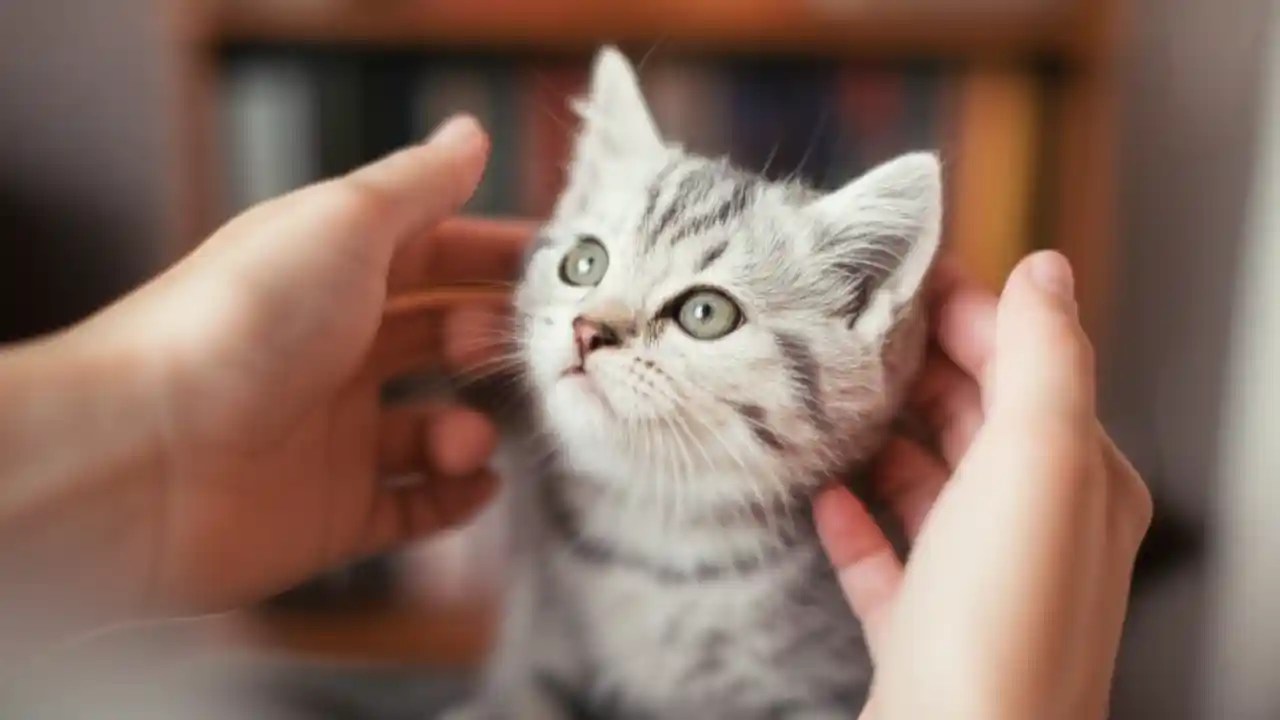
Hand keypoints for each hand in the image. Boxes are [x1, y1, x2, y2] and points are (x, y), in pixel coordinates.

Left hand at [0, 116, 530, 633]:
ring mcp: (333, 435)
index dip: (497, 256)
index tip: (563, 269)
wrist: (143, 456)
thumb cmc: (240, 321)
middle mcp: (334, 349)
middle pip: (442, 339)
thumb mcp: (343, 222)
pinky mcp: (333, 513)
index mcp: (332, 273)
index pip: (435, 254)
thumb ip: (418, 184)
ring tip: (464, 436)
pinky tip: (471, 480)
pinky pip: (416, 507)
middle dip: (493, 342)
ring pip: (437, 427)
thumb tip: (470, 134)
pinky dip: (455, 496)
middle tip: (518, 350)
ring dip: (473, 428)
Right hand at [814, 252, 1152, 719]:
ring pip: (933, 489)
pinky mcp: (921, 635)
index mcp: (1079, 484)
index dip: (969, 311)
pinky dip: (859, 522)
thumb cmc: (1000, 622)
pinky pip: (888, 562)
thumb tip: (1045, 271)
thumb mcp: (1036, 463)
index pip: (1030, 366)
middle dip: (920, 368)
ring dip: (888, 440)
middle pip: (978, 423)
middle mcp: (1037, 534)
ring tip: (830, 400)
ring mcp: (977, 588)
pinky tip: (826, 498)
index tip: (901, 274)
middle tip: (850, 327)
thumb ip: (1043, 358)